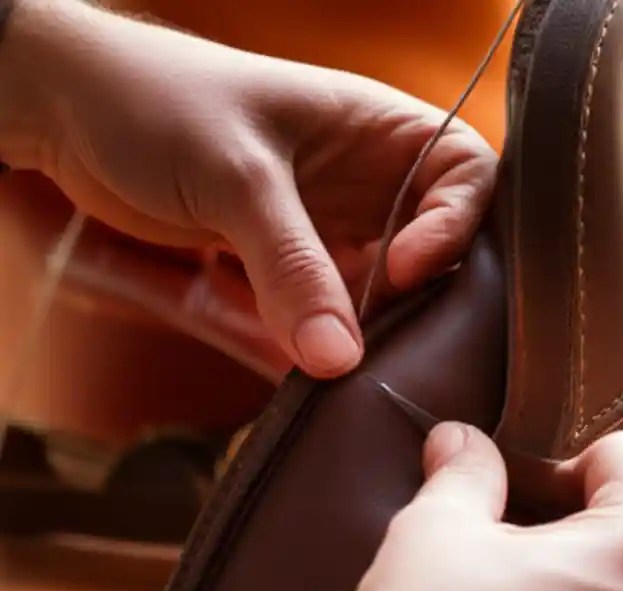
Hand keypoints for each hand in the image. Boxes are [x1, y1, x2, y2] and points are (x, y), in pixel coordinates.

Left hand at [0, 0, 496, 377]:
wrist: (64, 112)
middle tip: (393, 334)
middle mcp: (372, 176)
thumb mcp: (236, 179)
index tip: (403, 268)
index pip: (470, 173)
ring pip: (392, 286)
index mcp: (381, 126)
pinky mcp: (294, 262)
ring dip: (379, 326)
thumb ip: (291, 267)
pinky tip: (316, 366)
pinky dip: (331, 339)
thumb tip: (340, 359)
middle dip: (429, 290)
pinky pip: (336, 309)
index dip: (456, 224)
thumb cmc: (158, 103)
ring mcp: (335, 222)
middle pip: (443, 241)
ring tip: (353, 361)